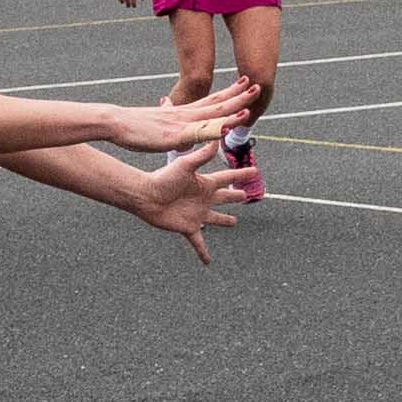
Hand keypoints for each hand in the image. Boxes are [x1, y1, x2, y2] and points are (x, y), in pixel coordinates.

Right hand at [102, 77, 257, 154]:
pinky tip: (225, 130)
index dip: (230, 91)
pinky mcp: (174, 136)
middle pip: (217, 104)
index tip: (245, 82)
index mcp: (184, 112)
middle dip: (238, 96)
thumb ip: (172, 122)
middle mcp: (185, 115)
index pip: (212, 99)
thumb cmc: (135, 126)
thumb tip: (178, 125)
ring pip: (210, 117)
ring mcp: (180, 124)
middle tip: (257, 85)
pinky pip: (196, 134)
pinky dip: (212, 131)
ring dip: (230, 112)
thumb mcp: (159, 122)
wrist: (116, 122)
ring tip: (249, 107)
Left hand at [120, 140, 258, 260]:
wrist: (146, 196)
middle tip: (246, 195)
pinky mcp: (188, 227)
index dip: (241, 174)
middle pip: (224, 197)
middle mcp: (203, 198)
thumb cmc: (163, 178)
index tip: (255, 170)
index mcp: (204, 183)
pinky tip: (208, 262)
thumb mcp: (185, 165)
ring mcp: (197, 214)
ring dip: (224, 221)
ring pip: (215, 218)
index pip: (227, 177)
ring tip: (233, 223)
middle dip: (235, 195)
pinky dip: (203, 252)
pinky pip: (199, 243)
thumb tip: (216, 138)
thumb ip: (201, 155)